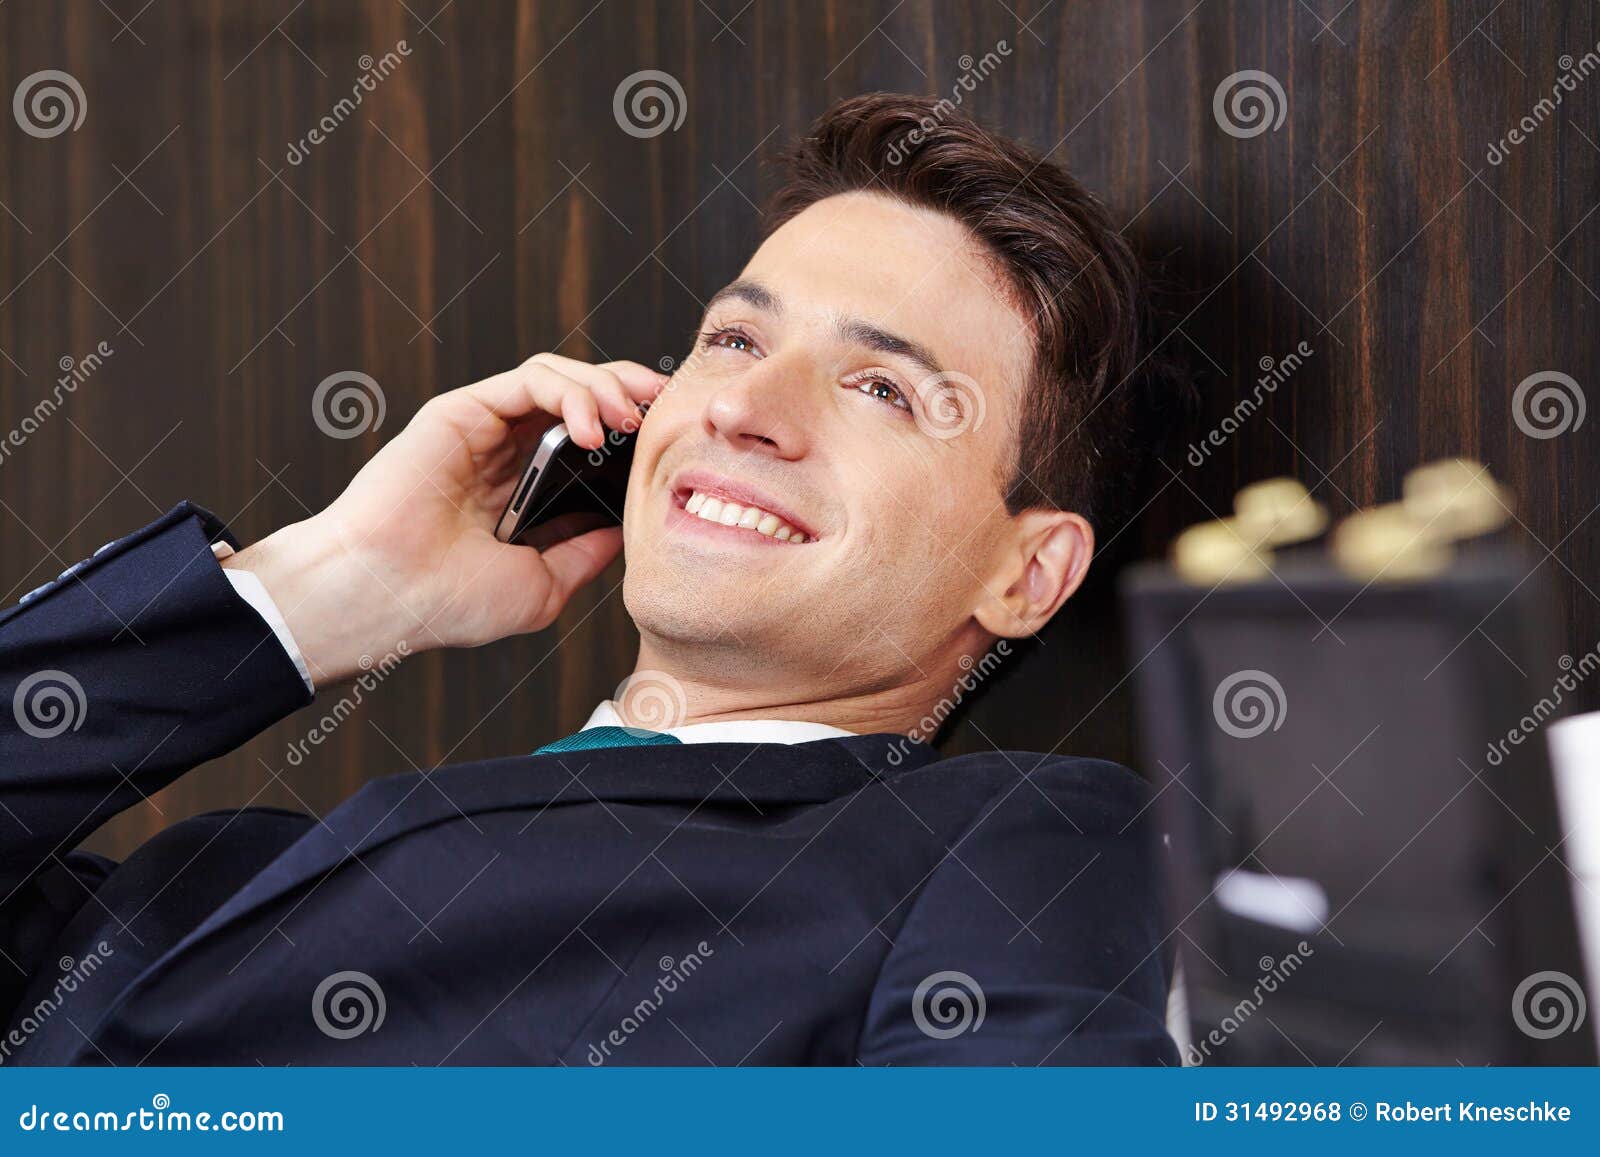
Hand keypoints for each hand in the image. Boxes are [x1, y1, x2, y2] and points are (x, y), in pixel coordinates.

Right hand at [224, 355, 667, 686]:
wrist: (385, 599)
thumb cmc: (447, 603)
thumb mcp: (543, 586)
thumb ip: (586, 553)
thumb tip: (631, 531)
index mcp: (525, 490)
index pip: (590, 439)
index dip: (634, 431)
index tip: (674, 437)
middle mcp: (507, 452)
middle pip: (582, 397)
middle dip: (631, 393)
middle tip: (665, 407)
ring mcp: (485, 428)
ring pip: (560, 378)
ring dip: (606, 388)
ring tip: (631, 419)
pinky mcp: (463, 410)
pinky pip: (530, 379)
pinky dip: (571, 392)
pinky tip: (592, 428)